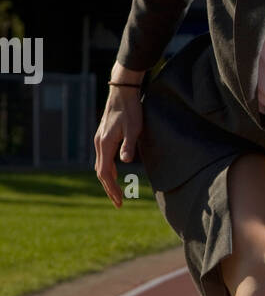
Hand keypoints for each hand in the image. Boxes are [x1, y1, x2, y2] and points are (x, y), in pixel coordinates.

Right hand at [94, 88, 142, 207]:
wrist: (122, 92)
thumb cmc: (131, 110)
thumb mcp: (134, 129)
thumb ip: (129, 146)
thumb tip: (125, 162)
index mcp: (105, 144)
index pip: (104, 173)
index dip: (111, 188)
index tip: (119, 201)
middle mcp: (99, 143)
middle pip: (100, 172)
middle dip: (109, 189)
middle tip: (118, 203)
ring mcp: (99, 140)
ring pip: (100, 166)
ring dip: (108, 180)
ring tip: (116, 193)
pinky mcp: (103, 136)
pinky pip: (102, 158)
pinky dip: (107, 170)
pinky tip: (113, 174)